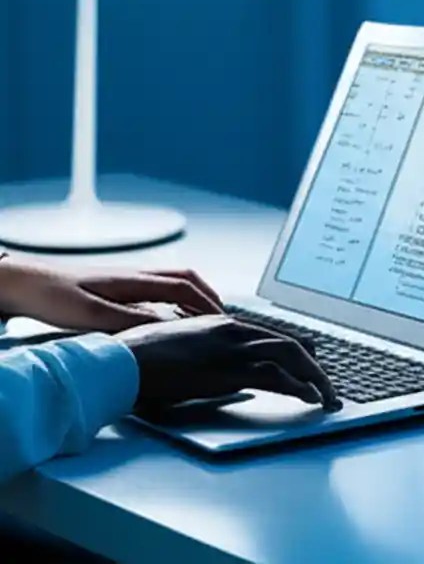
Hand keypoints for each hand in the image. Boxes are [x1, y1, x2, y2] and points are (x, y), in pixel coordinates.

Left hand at [0, 260, 223, 331]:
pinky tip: (169, 318)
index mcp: (134, 280)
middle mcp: (135, 276)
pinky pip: (157, 290)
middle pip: (186, 278)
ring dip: (194, 297)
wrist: (22, 282)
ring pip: (173, 282)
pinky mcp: (115, 287)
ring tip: (204, 318)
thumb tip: (165, 326)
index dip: (208, 305)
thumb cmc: (51, 296)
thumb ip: (129, 319)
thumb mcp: (90, 314)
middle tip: (223, 318)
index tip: (222, 323)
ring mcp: (126, 280)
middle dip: (210, 296)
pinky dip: (175, 301)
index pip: (184, 288)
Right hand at [116, 315, 341, 411]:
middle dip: (315, 367)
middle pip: (292, 344)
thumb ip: (211, 355)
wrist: (123, 362)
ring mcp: (236, 348)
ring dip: (317, 380)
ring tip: (329, 398)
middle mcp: (236, 330)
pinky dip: (302, 388)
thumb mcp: (185, 348)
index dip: (298, 353)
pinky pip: (279, 377)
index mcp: (225, 323)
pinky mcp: (232, 370)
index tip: (312, 366)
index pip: (274, 335)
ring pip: (294, 357)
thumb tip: (230, 376)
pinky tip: (312, 399)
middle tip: (328, 385)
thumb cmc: (143, 359)